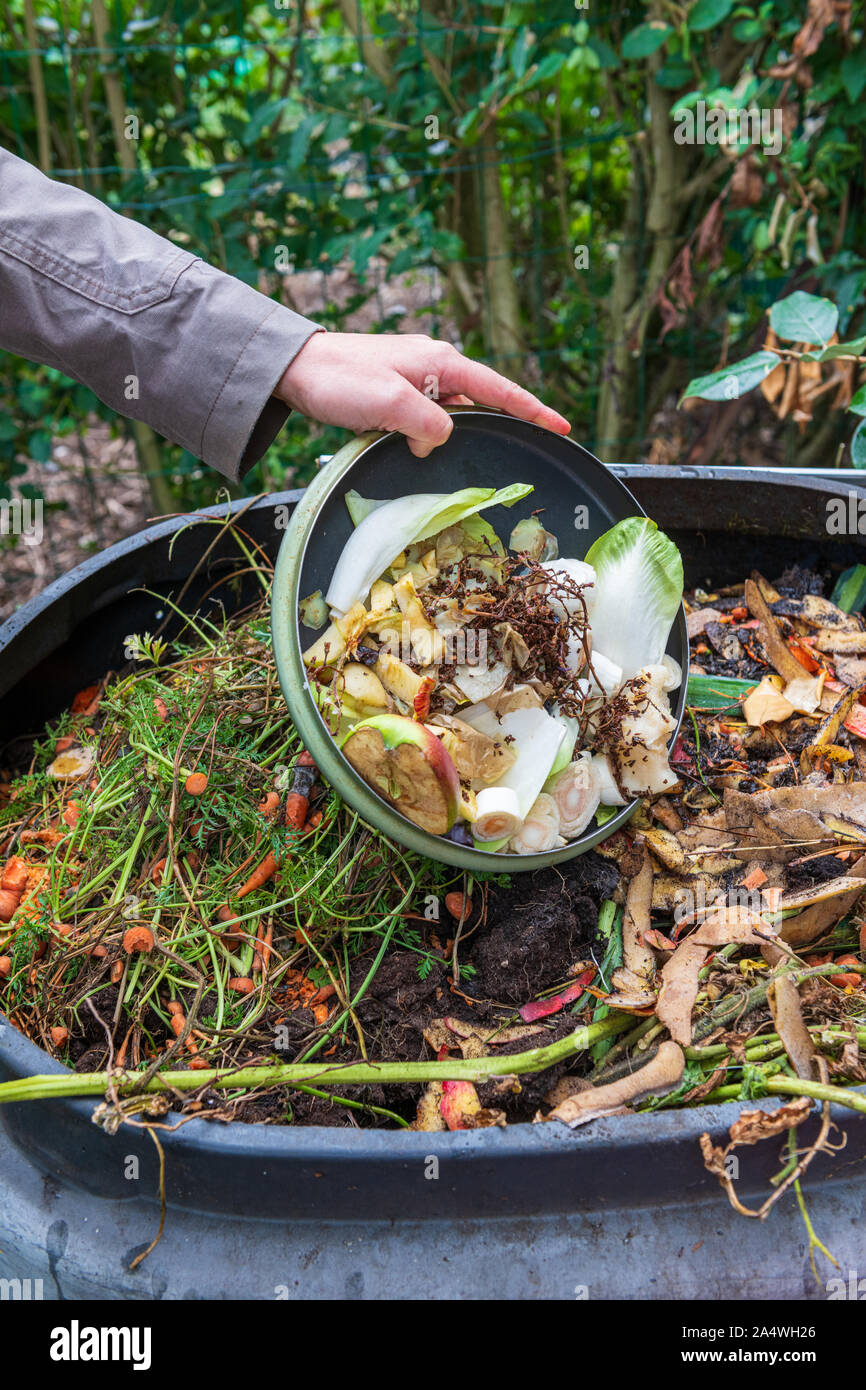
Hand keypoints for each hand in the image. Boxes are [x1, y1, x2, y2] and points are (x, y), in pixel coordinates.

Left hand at [274, 331, 569, 457]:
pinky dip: (426, 434)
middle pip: (478, 402)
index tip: (561, 427)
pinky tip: (415, 449)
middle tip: (517, 450)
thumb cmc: (341, 379)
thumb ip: (428, 425)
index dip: (533, 410)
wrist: (294, 368)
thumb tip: (439, 441)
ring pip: (448, 414)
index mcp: (442, 362)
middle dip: (495, 425)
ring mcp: (413, 379)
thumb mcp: (391, 404)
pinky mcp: (393, 392)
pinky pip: (424, 418)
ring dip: (448, 435)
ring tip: (453, 453)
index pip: (500, 390)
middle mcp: (434, 367)